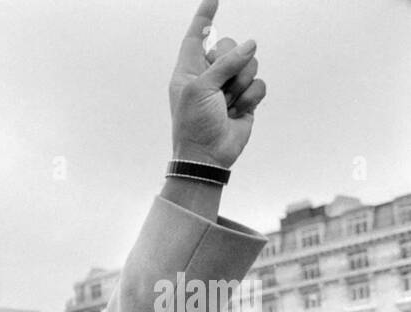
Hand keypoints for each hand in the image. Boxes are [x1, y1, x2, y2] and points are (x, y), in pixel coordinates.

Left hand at [169, 0, 265, 167]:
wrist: (207, 156)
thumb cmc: (194, 124)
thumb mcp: (201, 88)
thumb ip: (225, 63)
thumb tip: (251, 45)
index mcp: (189, 70)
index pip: (196, 36)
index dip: (204, 17)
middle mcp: (209, 75)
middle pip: (231, 45)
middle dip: (231, 62)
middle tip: (221, 86)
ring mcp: (228, 86)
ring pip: (249, 63)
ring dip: (240, 84)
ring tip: (227, 104)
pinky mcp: (245, 98)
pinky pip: (259, 84)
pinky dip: (250, 98)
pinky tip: (237, 112)